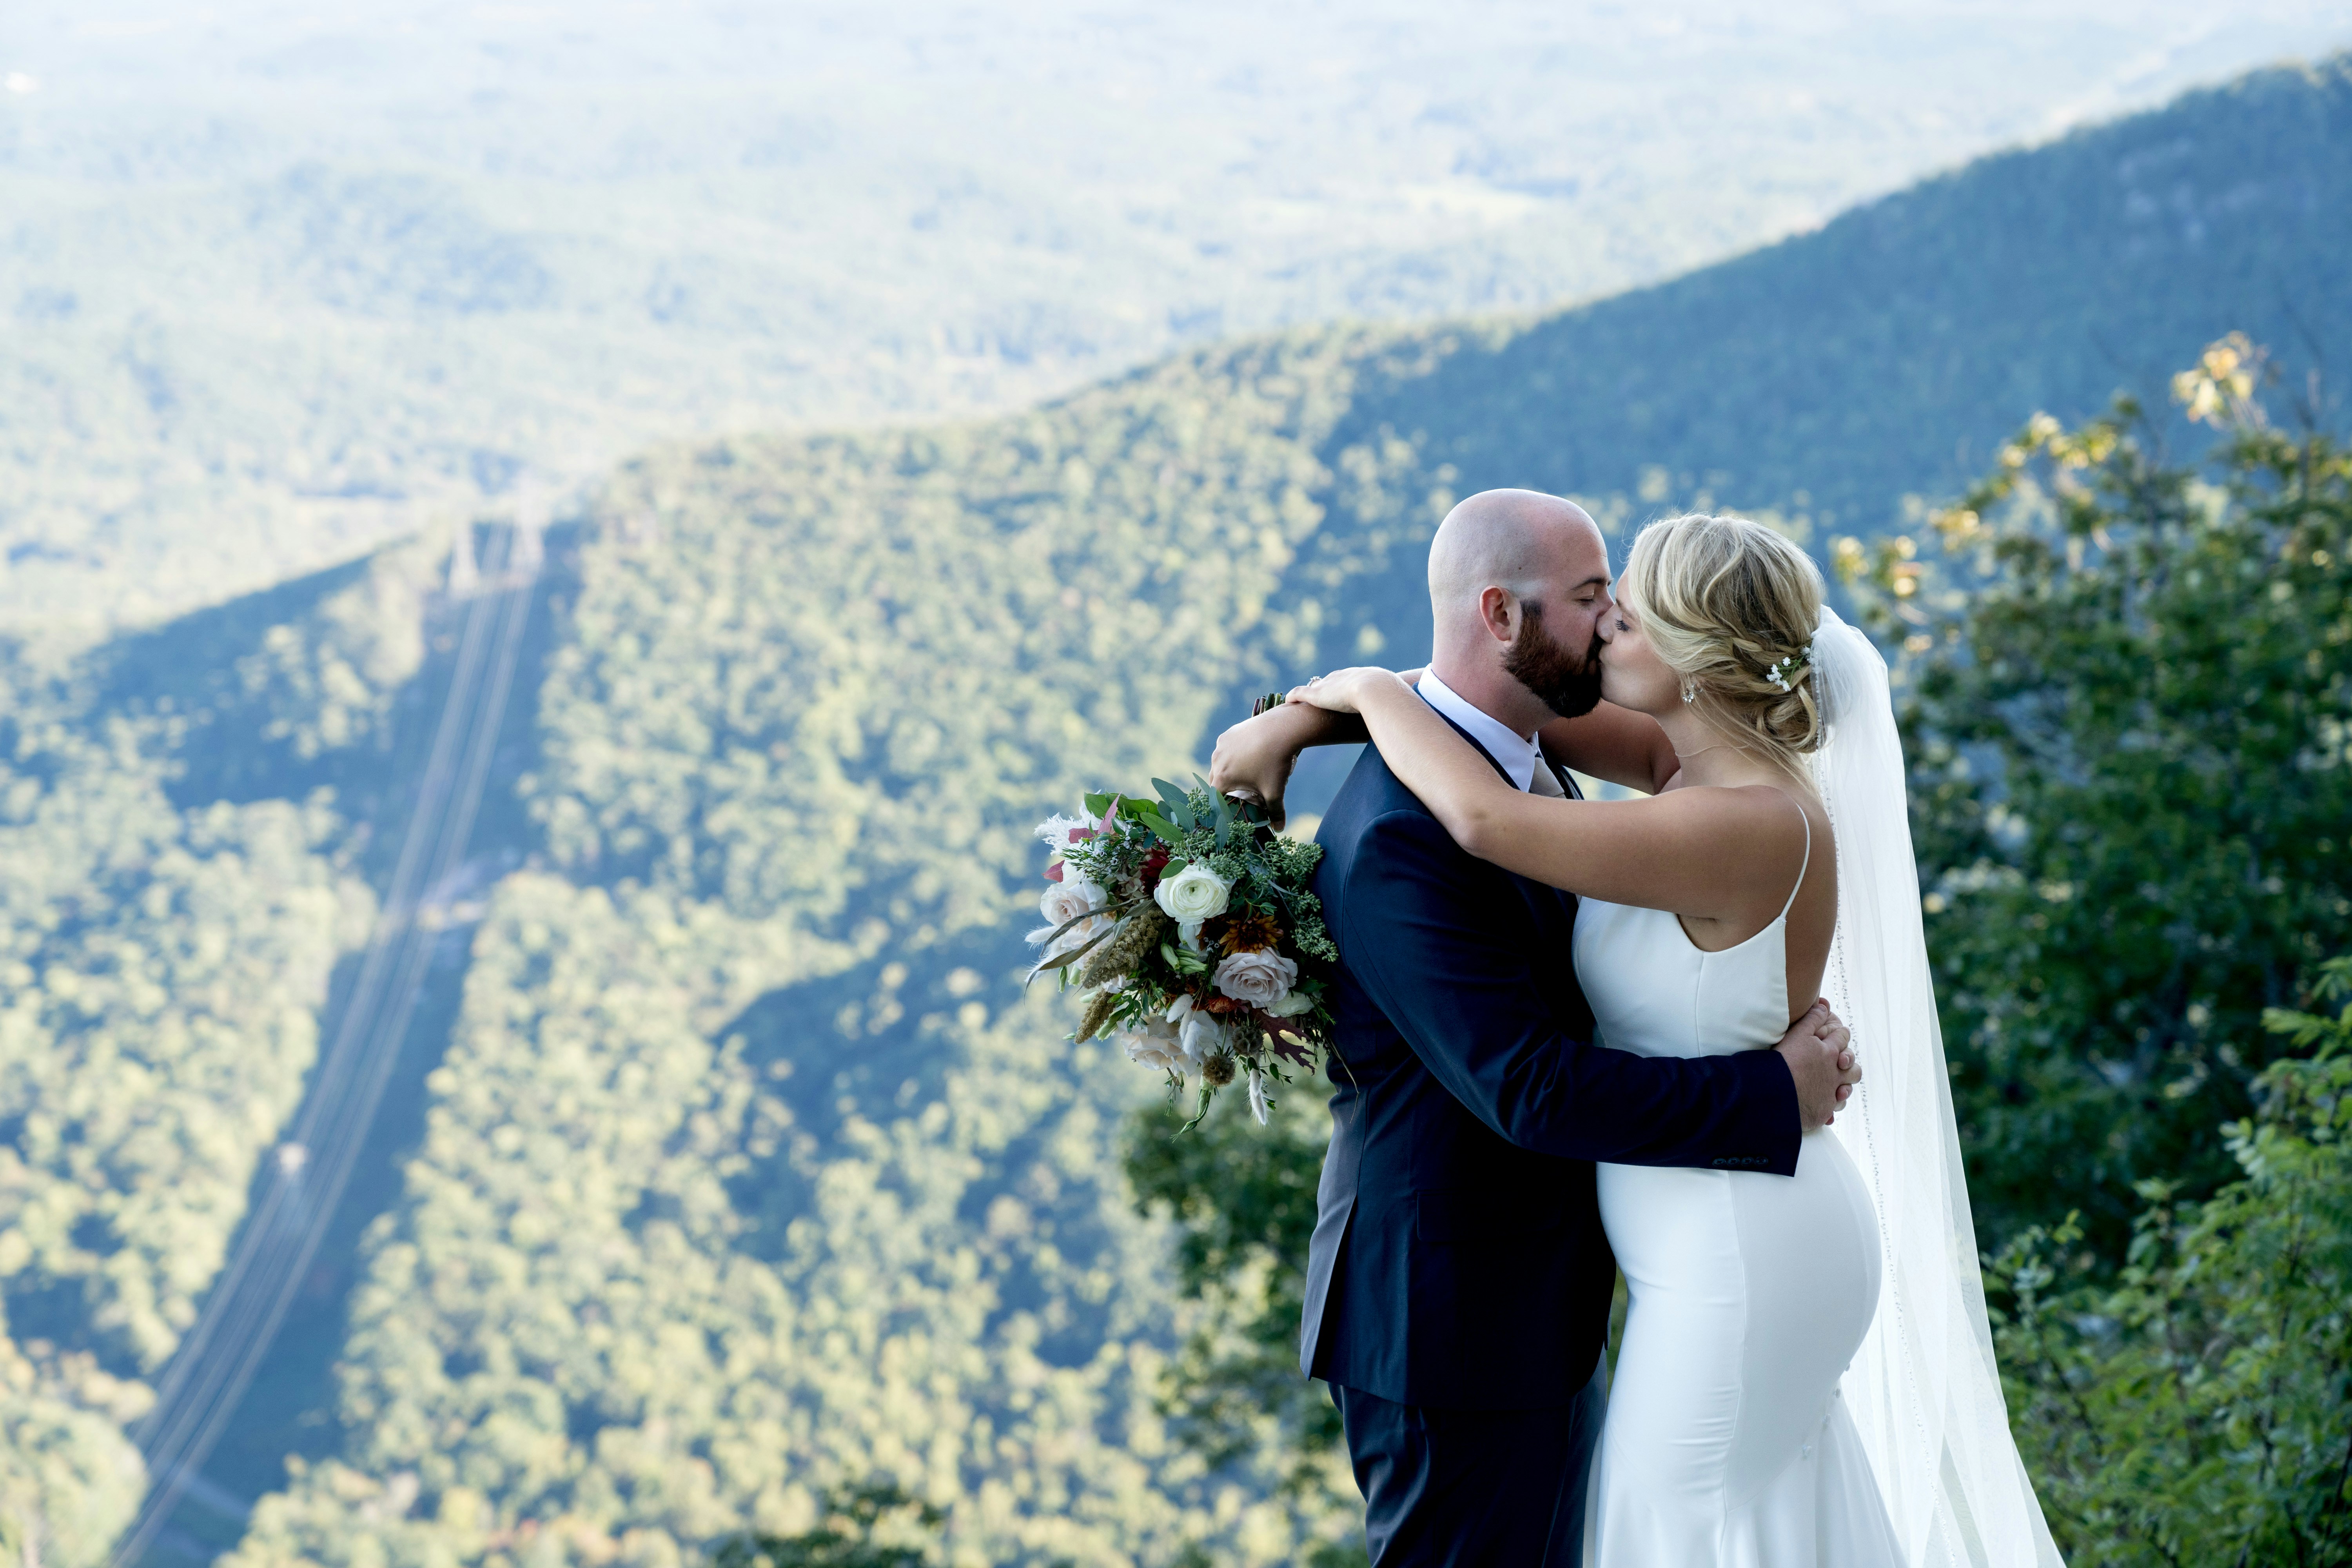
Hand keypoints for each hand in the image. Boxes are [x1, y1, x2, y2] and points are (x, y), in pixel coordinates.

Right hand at [1209, 708, 1307, 828]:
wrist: (1281, 729)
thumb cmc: (1275, 763)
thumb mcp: (1276, 791)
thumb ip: (1275, 812)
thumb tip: (1279, 829)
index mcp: (1222, 778)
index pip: (1214, 799)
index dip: (1220, 807)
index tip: (1227, 810)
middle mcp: (1216, 761)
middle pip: (1215, 781)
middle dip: (1224, 789)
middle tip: (1237, 794)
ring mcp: (1221, 745)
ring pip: (1219, 763)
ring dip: (1227, 771)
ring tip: (1243, 774)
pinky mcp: (1228, 734)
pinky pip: (1226, 749)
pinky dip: (1232, 755)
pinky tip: (1247, 756)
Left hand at [1285, 667, 1395, 714]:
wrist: (1377, 690)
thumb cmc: (1391, 697)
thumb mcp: (1397, 702)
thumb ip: (1400, 709)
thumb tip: (1411, 721)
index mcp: (1362, 676)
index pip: (1350, 679)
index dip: (1344, 685)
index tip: (1342, 691)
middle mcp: (1343, 677)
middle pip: (1330, 680)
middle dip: (1325, 686)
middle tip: (1321, 693)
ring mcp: (1329, 685)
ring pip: (1314, 687)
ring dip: (1308, 693)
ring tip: (1302, 699)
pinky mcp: (1317, 695)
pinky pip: (1301, 694)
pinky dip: (1294, 697)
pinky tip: (1287, 701)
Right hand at [1773, 998, 1859, 1130]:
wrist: (1775, 1094)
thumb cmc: (1784, 1062)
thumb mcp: (1797, 1034)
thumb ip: (1812, 1018)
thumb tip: (1824, 1004)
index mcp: (1830, 1052)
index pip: (1843, 1038)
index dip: (1841, 1034)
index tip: (1837, 1035)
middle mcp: (1835, 1074)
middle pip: (1854, 1068)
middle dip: (1848, 1065)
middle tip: (1839, 1064)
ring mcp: (1831, 1094)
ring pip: (1847, 1090)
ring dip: (1843, 1087)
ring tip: (1834, 1086)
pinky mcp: (1823, 1111)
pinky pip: (1833, 1109)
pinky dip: (1829, 1106)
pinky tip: (1823, 1105)